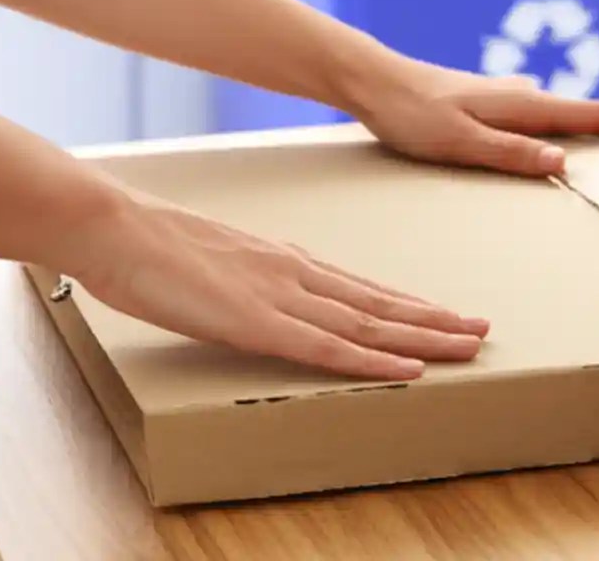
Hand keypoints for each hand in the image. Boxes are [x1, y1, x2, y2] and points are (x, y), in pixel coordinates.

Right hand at [64, 191, 487, 379]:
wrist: (118, 228)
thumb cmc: (158, 246)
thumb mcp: (222, 261)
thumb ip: (254, 279)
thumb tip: (270, 295)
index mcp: (289, 262)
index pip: (364, 288)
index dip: (410, 304)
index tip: (446, 313)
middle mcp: (298, 275)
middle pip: (381, 303)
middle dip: (435, 320)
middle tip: (480, 329)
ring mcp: (282, 298)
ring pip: (369, 323)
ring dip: (422, 337)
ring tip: (465, 345)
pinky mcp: (258, 322)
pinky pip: (326, 347)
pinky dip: (372, 359)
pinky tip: (406, 368)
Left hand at [349, 58, 598, 176]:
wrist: (374, 82)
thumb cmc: (411, 114)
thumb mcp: (459, 142)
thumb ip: (511, 154)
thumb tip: (563, 164)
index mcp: (524, 105)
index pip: (596, 118)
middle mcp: (525, 98)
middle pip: (592, 118)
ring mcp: (512, 101)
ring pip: (569, 121)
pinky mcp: (496, 108)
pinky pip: (545, 124)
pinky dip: (570, 137)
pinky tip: (567, 152)